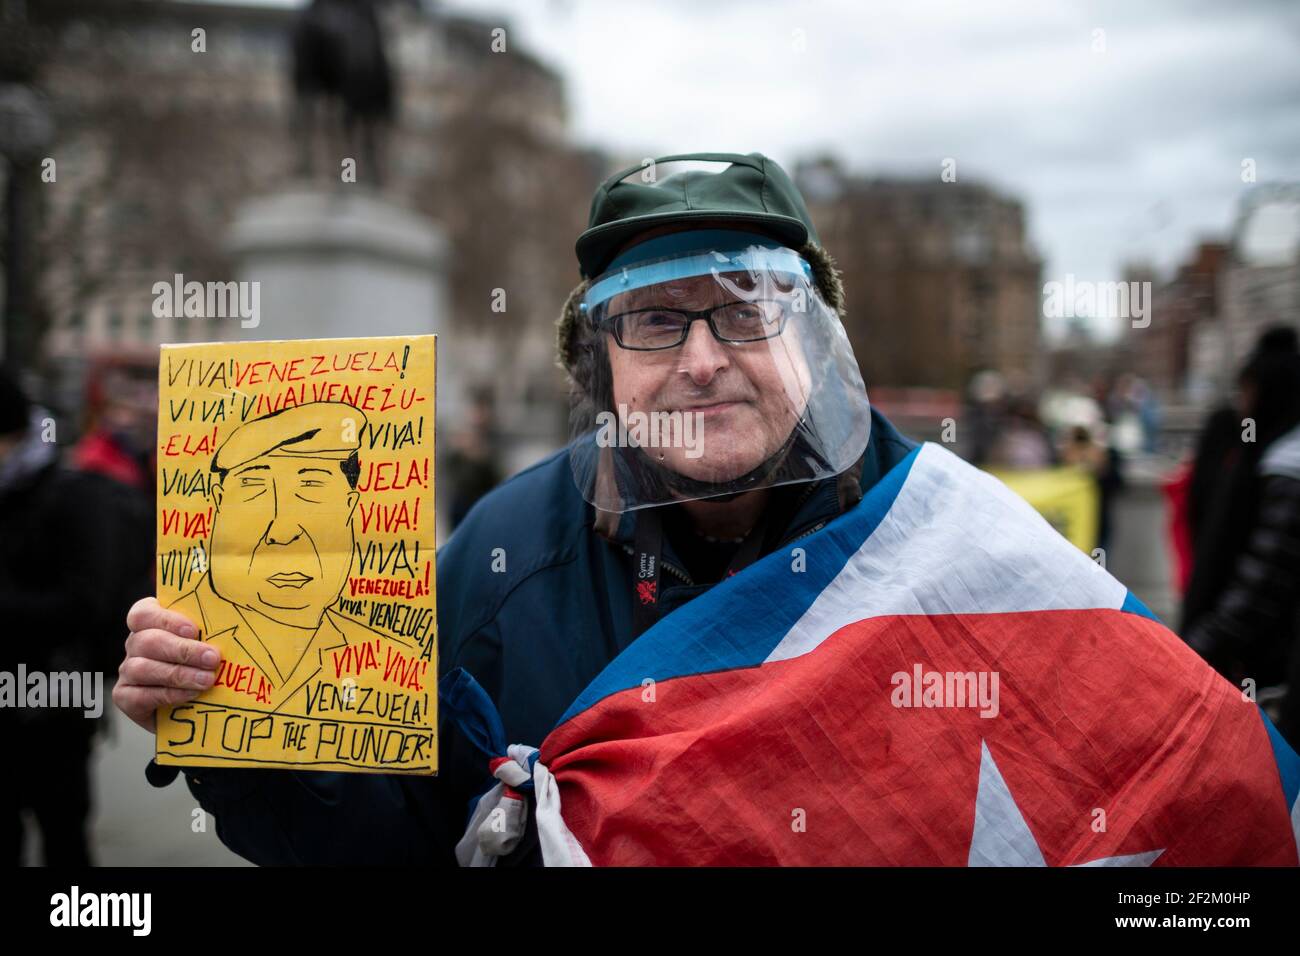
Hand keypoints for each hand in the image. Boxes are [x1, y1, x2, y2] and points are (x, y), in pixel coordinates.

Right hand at [113, 597, 219, 731]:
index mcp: (151, 623)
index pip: (144, 613)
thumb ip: (215, 629)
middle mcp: (136, 644)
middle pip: (148, 641)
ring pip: (142, 668)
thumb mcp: (210, 642)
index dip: (167, 619)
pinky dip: (168, 694)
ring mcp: (128, 671)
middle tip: (212, 659)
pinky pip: (140, 695)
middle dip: (183, 650)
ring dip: (178, 674)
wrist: (195, 705)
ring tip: (207, 680)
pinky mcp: (126, 697)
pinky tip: (191, 694)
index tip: (194, 630)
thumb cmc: (205, 664)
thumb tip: (241, 615)